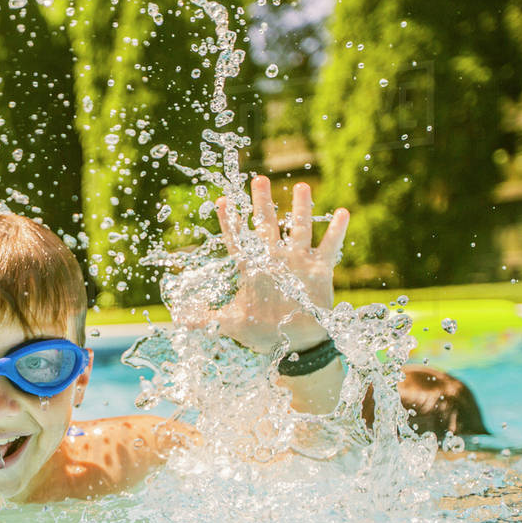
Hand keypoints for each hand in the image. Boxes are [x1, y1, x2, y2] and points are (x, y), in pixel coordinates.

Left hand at [208, 176, 348, 353]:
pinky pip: (328, 249)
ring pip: (298, 230)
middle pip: (267, 226)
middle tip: (259, 179)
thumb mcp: (229, 323)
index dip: (230, 222)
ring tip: (302, 186)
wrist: (293, 343)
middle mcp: (274, 260)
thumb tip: (179, 318)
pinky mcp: (318, 271)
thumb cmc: (262, 331)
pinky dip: (335, 232)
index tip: (222, 201)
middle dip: (262, 203)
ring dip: (300, 209)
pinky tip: (342, 213)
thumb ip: (204, 318)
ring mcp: (297, 263)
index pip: (238, 240)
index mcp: (252, 269)